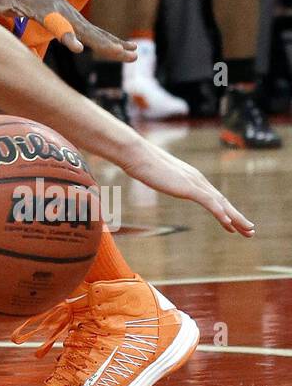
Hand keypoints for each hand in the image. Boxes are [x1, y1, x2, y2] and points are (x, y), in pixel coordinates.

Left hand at [0, 0, 137, 59]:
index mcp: (49, 13)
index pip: (59, 26)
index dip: (67, 36)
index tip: (76, 47)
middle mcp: (66, 16)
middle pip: (88, 31)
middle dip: (104, 43)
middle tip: (122, 53)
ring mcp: (76, 18)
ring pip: (98, 34)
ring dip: (115, 44)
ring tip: (133, 55)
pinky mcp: (79, 21)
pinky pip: (99, 34)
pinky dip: (114, 42)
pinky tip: (130, 52)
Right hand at [120, 137, 253, 235]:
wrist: (137, 154)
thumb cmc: (142, 163)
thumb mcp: (156, 175)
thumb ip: (163, 179)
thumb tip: (159, 181)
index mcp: (191, 178)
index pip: (214, 197)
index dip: (226, 211)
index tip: (235, 223)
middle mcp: (197, 180)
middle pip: (222, 201)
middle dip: (238, 217)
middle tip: (250, 230)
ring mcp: (194, 183)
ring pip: (221, 203)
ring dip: (236, 218)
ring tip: (248, 231)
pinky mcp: (188, 187)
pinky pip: (209, 203)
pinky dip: (221, 214)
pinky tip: (230, 224)